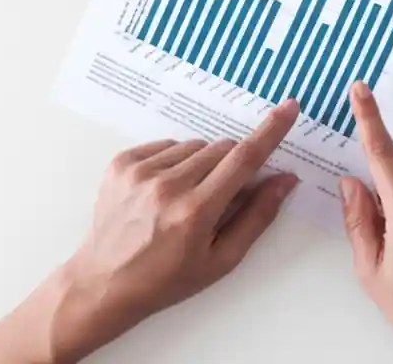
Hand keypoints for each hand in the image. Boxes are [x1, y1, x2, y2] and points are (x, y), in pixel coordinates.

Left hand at [0, 100, 300, 362]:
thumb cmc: (167, 278)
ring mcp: (140, 172)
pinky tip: (166, 189)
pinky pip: (168, 145)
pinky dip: (177, 161)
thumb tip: (286, 179)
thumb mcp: (222, 259)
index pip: (244, 159)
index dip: (271, 131)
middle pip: (223, 149)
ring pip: (197, 146)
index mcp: (195, 212)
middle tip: (221, 196)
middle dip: (233, 165)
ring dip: (204, 163)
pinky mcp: (122, 163)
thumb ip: (258, 216)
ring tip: (188, 196)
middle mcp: (167, 186)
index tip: (289, 108)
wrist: (103, 284)